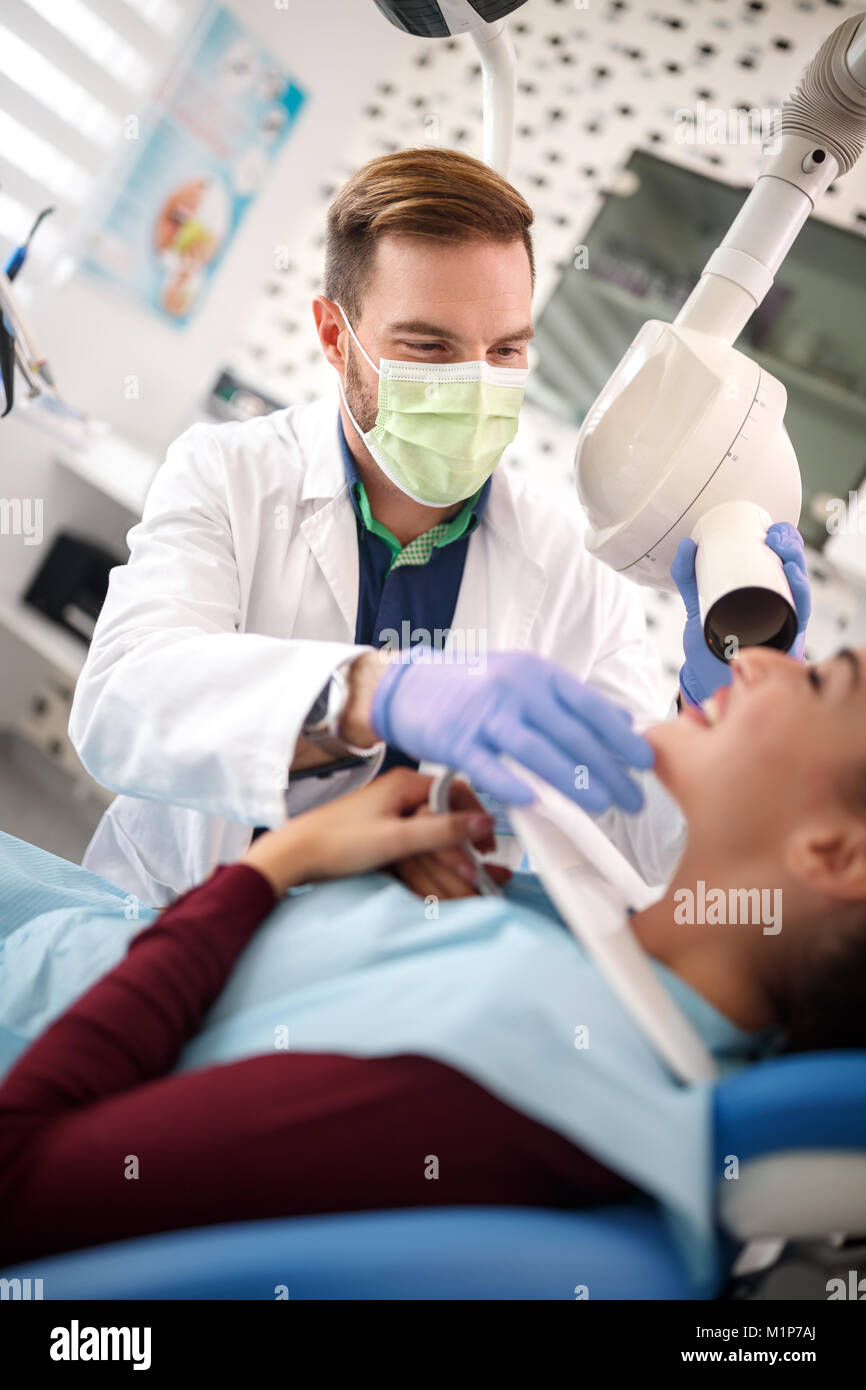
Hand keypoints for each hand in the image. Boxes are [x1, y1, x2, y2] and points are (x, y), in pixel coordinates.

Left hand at [241, 768, 494, 895]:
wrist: (295, 854)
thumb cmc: (339, 843)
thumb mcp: (398, 839)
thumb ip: (443, 831)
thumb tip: (486, 822)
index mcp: (405, 782)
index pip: (456, 790)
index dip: (477, 816)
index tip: (488, 844)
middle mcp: (399, 788)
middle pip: (446, 806)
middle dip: (466, 832)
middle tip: (481, 860)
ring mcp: (388, 805)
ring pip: (432, 820)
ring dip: (449, 842)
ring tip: (463, 866)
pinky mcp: (380, 822)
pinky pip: (416, 830)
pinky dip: (430, 846)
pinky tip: (434, 862)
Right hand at [369, 650, 653, 810]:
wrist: (407, 685)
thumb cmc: (471, 687)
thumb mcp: (524, 680)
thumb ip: (568, 701)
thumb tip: (621, 719)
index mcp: (537, 673)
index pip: (589, 707)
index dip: (621, 737)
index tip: (645, 762)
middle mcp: (515, 689)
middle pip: (570, 734)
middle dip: (608, 770)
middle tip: (633, 799)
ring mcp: (484, 714)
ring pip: (537, 751)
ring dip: (573, 781)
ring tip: (602, 805)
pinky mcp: (456, 740)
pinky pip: (488, 767)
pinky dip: (512, 785)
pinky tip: (535, 802)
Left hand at [672, 523, 810, 706]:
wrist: (705, 681)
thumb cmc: (710, 643)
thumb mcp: (698, 605)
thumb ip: (689, 577)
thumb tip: (686, 544)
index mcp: (763, 595)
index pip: (782, 563)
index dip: (784, 543)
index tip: (771, 529)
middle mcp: (778, 608)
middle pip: (794, 573)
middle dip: (791, 548)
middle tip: (774, 537)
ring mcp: (783, 625)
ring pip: (800, 590)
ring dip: (797, 565)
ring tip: (783, 550)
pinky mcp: (784, 643)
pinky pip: (798, 618)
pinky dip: (799, 595)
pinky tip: (792, 577)